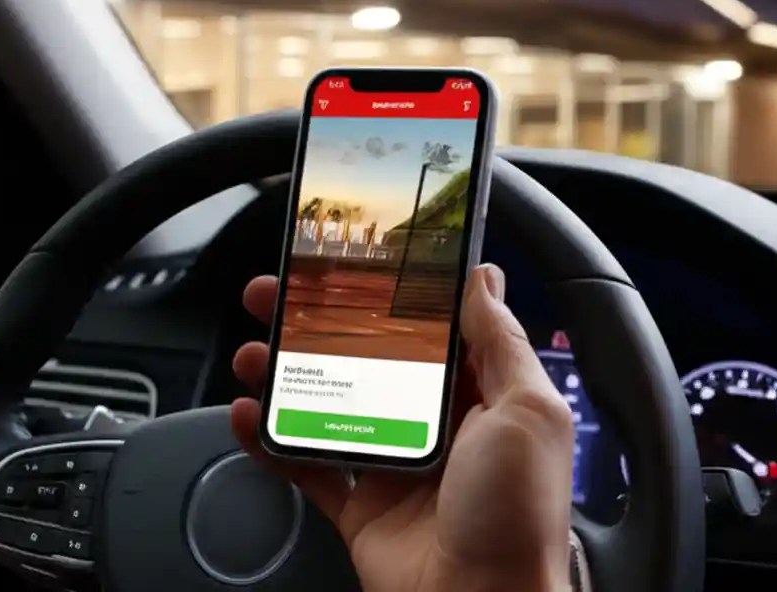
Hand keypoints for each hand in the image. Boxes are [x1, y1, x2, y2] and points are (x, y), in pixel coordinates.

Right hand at [229, 264, 575, 591]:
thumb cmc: (517, 515)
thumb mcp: (527, 412)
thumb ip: (502, 342)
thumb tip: (482, 278)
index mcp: (481, 396)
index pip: (430, 327)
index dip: (390, 291)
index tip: (351, 261)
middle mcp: (436, 425)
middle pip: (367, 358)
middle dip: (319, 324)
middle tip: (277, 294)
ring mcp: (393, 465)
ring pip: (329, 404)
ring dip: (287, 375)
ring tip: (253, 353)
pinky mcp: (360, 507)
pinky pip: (308, 465)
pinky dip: (273, 442)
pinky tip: (249, 416)